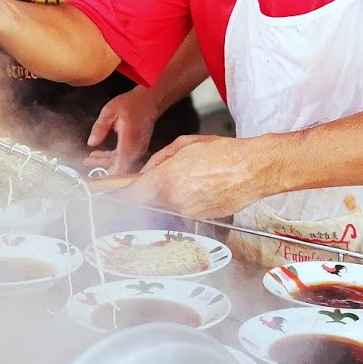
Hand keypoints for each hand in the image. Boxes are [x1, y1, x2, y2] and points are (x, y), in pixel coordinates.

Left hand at [86, 88, 159, 174]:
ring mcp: (139, 149)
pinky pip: (124, 158)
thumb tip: (91, 143)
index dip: (109, 174)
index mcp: (129, 140)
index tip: (96, 178)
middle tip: (87, 162)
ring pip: (121, 163)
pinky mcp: (138, 149)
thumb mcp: (110, 111)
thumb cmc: (131, 104)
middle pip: (119, 166)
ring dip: (105, 162)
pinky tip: (101, 154)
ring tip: (90, 159)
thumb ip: (100, 127)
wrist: (149, 101)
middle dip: (102, 166)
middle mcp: (136, 147)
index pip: (120, 164)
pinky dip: (112, 158)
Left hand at [132, 134, 270, 219]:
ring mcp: (189, 212)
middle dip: (155, 188)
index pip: (132, 193)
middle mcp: (175, 200)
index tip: (107, 192)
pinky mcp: (202, 218)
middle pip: (152, 199)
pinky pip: (188, 209)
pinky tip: (207, 185)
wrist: (255, 170)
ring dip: (176, 193)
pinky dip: (192, 199)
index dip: (119, 192)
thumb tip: (148, 170)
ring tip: (197, 176)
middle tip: (173, 174)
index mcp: (166, 179)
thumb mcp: (186, 144)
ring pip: (170, 204)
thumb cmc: (225, 153)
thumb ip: (161, 158)